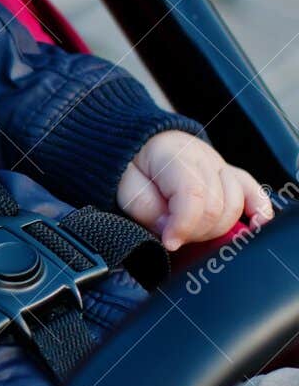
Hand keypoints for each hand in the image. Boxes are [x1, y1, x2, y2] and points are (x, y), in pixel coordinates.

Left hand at [117, 130, 272, 250]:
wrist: (143, 144)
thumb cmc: (133, 166)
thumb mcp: (125, 186)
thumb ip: (145, 208)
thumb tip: (170, 230)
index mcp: (176, 157)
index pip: (193, 196)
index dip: (183, 226)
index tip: (169, 241)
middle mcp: (205, 160)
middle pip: (216, 207)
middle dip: (194, 231)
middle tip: (173, 234)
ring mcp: (223, 167)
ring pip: (235, 206)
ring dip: (214, 228)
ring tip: (191, 231)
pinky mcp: (233, 176)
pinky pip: (256, 193)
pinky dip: (259, 212)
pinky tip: (255, 226)